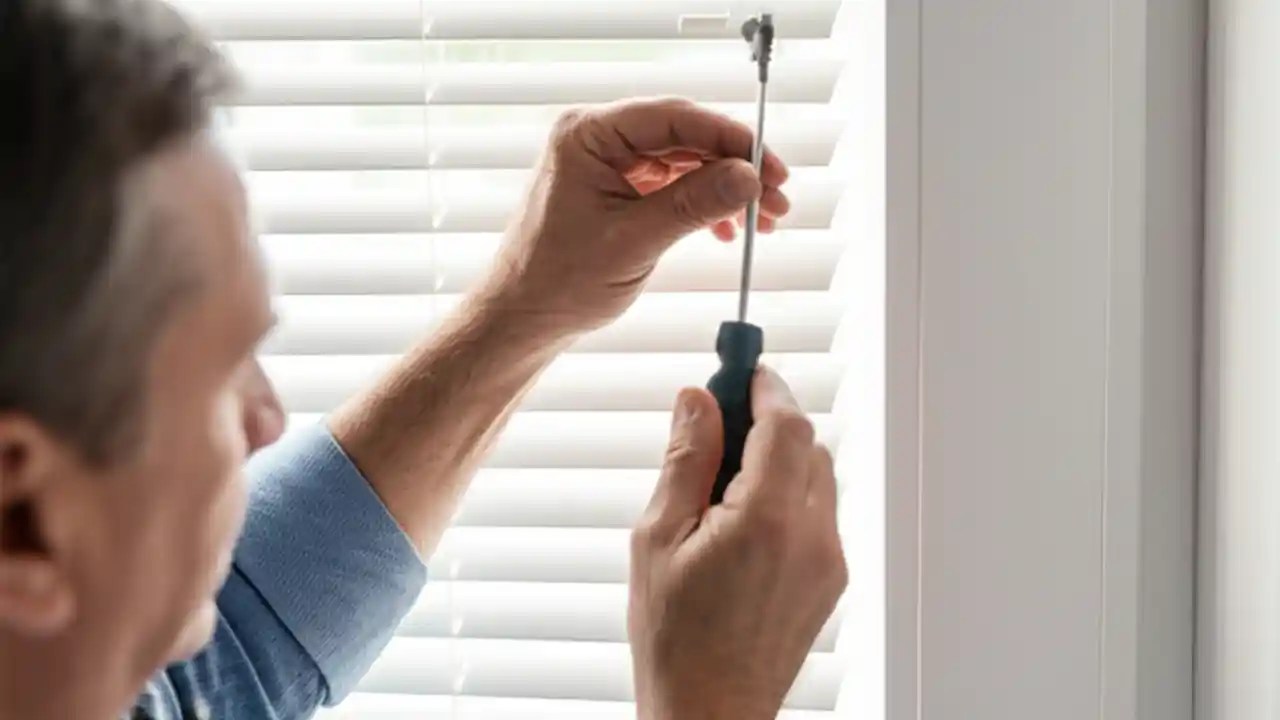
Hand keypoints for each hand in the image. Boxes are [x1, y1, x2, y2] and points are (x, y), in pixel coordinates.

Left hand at [478, 97, 791, 335]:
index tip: (768, 166)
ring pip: (684, 160)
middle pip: (685, 135)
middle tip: (776, 196)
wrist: (524, 317)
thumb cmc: (557, 281)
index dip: (729, 138)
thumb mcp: (634, 242)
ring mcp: (607, 163)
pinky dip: (702, 203)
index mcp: (587, 135)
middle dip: (734, 167)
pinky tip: (727, 229)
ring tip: (762, 219)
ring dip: (725, 188)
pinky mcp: (616, 188)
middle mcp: (596, 139)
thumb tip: (747, 178)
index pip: (674, 117)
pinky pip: (671, 183)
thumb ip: (693, 205)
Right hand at [628, 368, 846, 719]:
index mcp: (765, 521)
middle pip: (807, 445)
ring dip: (779, 460)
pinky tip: (742, 522)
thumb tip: (696, 400)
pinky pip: (818, 514)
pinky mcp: (831, 581)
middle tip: (719, 422)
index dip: (763, 386)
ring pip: (817, 478)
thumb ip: (685, 461)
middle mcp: (811, 537)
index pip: (785, 424)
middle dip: (768, 421)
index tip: (740, 366)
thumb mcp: (657, 538)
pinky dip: (789, 497)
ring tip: (722, 484)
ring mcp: (829, 561)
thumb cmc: (675, 640)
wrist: (710, 712)